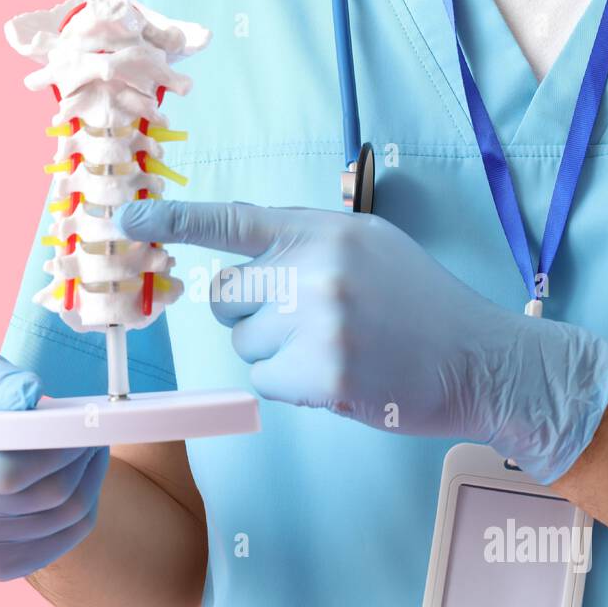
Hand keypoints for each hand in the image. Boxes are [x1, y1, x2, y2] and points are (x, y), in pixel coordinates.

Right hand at [0, 346, 106, 580]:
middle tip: (94, 430)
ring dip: (90, 480)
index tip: (80, 422)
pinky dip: (83, 510)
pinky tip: (80, 479)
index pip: (8, 474)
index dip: (58, 450)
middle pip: (42, 499)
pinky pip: (60, 544)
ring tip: (90, 448)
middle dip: (82, 459)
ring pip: (60, 521)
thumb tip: (29, 396)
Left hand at [117, 201, 607, 483]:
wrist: (484, 359)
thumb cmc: (423, 305)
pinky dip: (293, 386)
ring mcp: (318, 324)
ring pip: (243, 345)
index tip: (124, 219)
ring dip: (275, 353)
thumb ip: (304, 247)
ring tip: (336, 347)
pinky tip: (341, 376)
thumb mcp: (369, 248)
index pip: (233, 221)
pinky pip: (265, 383)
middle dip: (250, 313)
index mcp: (325, 230)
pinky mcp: (322, 375)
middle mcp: (316, 270)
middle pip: (223, 298)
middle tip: (304, 321)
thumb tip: (242, 265)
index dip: (171, 219)